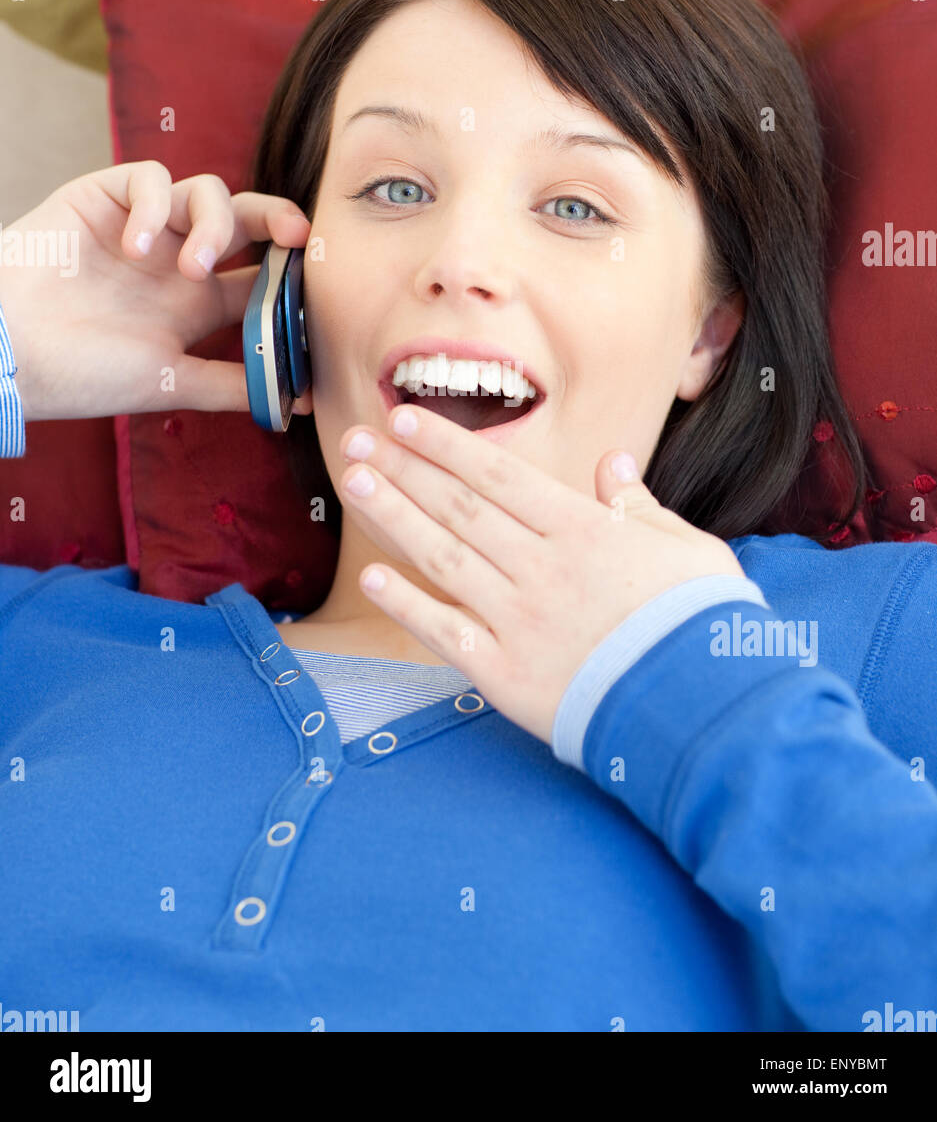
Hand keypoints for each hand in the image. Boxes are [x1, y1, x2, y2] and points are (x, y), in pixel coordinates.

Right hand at [0, 161, 312, 421]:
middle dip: (278, 218)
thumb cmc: (81, 375)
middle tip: (294, 234)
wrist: (8, 355)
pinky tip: (136, 245)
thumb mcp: (169, 383)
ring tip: (192, 267)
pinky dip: (154, 204)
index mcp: (197, 305)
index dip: (291, 272)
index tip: (316, 279)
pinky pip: (149, 176)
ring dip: (214, 223)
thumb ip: (234, 385)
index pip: (261, 276)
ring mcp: (143, 228)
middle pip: (247, 221)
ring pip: (208, 191)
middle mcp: (176, 261)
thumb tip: (302, 400)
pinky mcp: (104, 199)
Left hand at [338, 403, 746, 746]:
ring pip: (442, 557)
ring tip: (354, 483)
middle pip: (459, 507)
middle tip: (357, 440)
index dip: (447, 445)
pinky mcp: (506, 675)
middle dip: (404, 468)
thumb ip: (640, 505)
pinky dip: (406, 605)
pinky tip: (372, 577)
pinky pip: (445, 632)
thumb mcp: (689, 549)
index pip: (500, 476)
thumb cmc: (701, 626)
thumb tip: (613, 462)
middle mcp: (542, 567)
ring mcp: (519, 620)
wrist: (701, 711)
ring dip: (393, 516)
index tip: (406, 418)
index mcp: (584, 531)